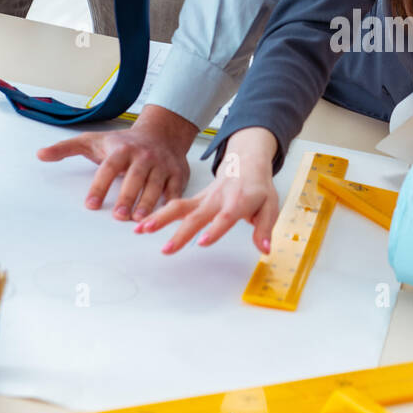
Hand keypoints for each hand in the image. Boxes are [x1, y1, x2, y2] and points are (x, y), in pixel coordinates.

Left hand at [37, 104, 197, 220]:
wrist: (162, 132)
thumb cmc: (123, 142)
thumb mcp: (94, 141)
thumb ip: (66, 148)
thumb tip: (40, 155)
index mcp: (121, 149)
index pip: (108, 167)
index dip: (99, 186)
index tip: (90, 205)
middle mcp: (144, 156)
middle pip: (135, 177)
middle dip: (128, 197)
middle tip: (119, 217)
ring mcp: (162, 165)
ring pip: (156, 185)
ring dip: (149, 203)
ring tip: (140, 221)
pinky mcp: (178, 173)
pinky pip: (176, 189)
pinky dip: (173, 202)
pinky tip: (166, 217)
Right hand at [133, 127, 279, 255]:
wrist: (246, 163)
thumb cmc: (258, 187)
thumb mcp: (271, 206)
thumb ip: (265, 228)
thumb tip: (264, 248)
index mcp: (239, 200)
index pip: (226, 216)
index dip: (215, 229)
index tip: (202, 242)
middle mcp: (217, 199)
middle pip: (197, 215)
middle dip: (181, 233)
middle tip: (168, 249)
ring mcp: (203, 199)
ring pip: (179, 207)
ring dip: (160, 219)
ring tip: (142, 230)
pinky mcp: (194, 200)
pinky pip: (174, 207)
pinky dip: (157, 215)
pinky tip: (142, 225)